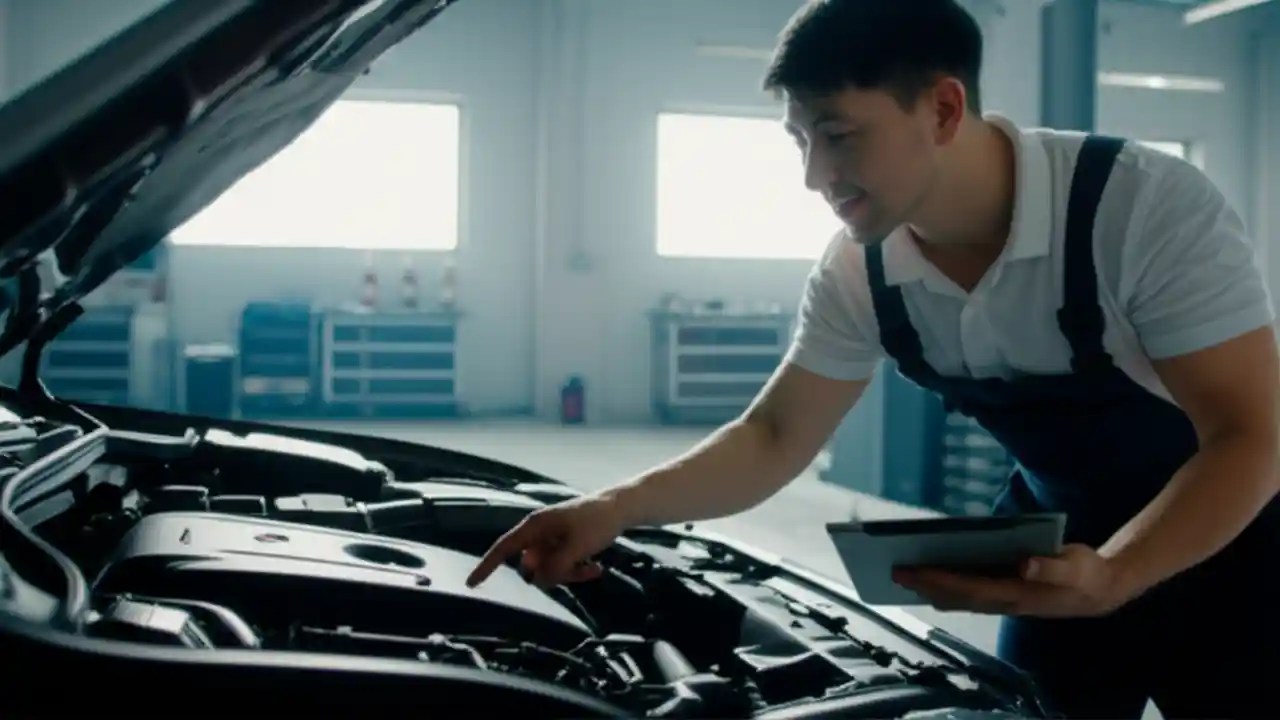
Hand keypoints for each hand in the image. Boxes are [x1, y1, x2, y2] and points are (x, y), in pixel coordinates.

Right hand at [466, 492, 628, 588]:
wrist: (621, 508)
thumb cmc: (597, 522)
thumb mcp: (576, 547)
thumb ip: (555, 567)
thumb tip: (539, 581)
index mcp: (535, 526)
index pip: (503, 548)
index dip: (487, 566)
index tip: (472, 584)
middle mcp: (539, 532)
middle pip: (532, 566)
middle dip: (552, 574)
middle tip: (578, 570)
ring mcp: (552, 539)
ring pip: (549, 569)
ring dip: (569, 574)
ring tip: (593, 569)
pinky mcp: (564, 544)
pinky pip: (561, 566)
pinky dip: (576, 570)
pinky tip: (596, 568)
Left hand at [891, 544, 1135, 617]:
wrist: (1101, 591)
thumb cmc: (1086, 573)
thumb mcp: (1076, 567)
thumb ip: (1053, 568)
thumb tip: (1026, 565)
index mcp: (1018, 595)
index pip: (969, 589)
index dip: (939, 581)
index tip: (912, 569)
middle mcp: (1006, 601)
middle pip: (956, 597)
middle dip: (925, 585)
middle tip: (892, 570)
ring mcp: (1003, 601)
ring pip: (959, 598)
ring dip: (931, 589)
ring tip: (902, 573)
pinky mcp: (1004, 594)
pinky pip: (968, 592)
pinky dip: (946, 586)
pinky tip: (930, 575)